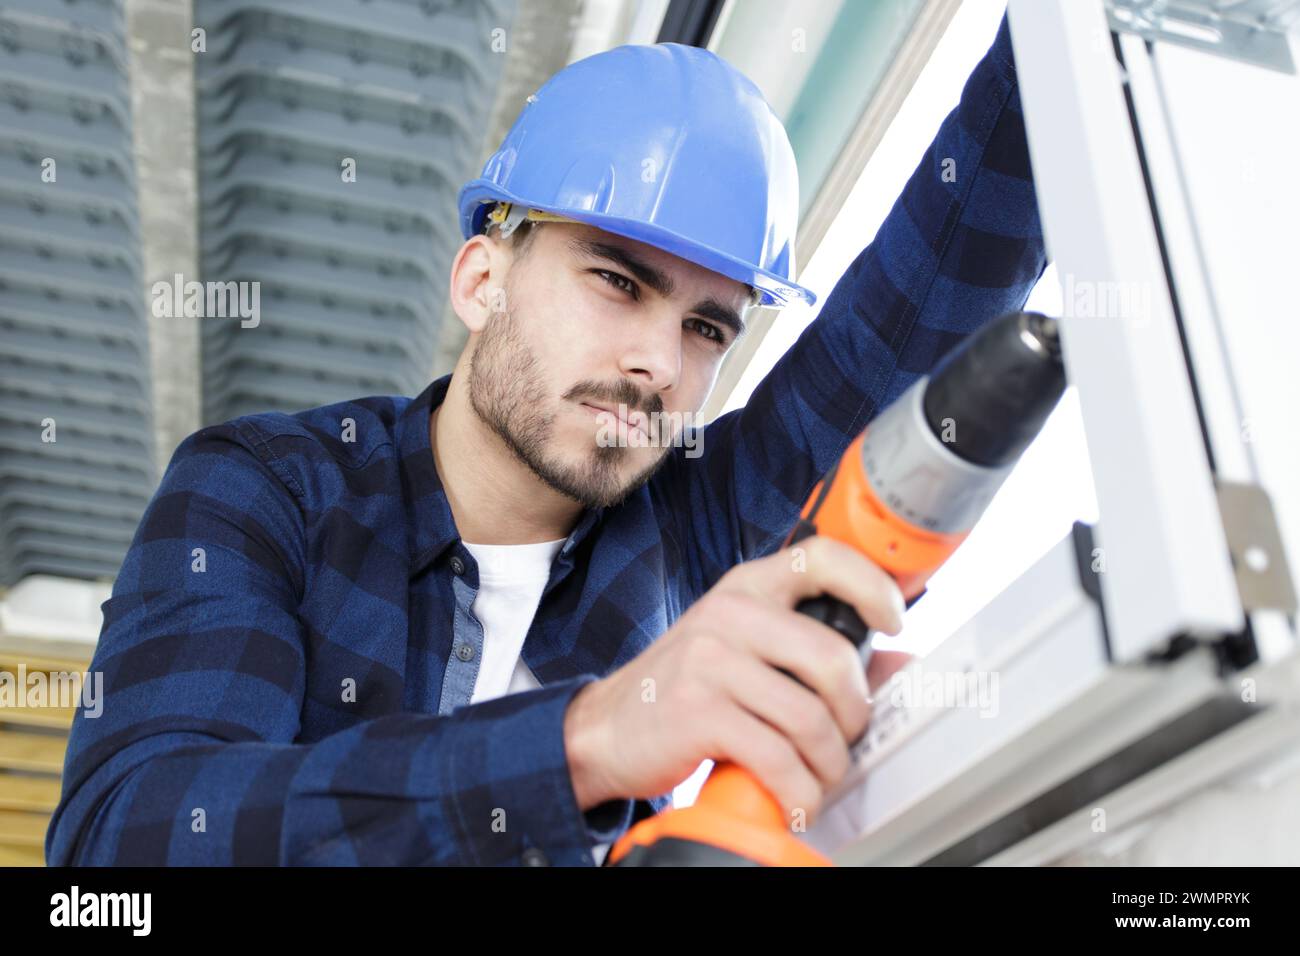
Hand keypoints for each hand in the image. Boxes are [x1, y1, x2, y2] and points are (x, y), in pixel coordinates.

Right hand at [563, 535, 906, 824]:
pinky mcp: (698, 710)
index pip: (823, 558)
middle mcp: (730, 612)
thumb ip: (811, 653)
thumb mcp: (744, 652)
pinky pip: (777, 757)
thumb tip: (900, 664)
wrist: (604, 728)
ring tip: (817, 778)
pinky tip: (794, 800)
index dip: (872, 587)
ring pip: (810, 718)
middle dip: (855, 715)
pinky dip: (798, 791)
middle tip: (845, 740)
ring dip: (827, 765)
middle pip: (832, 659)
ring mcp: (710, 658)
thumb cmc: (684, 690)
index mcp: (747, 586)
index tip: (894, 622)